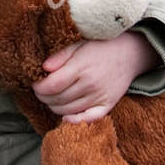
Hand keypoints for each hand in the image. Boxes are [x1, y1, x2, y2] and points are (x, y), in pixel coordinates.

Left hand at [31, 31, 157, 121]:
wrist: (129, 53)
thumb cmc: (100, 46)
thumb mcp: (78, 44)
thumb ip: (60, 56)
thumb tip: (43, 68)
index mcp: (81, 67)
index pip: (51, 86)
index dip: (38, 87)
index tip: (34, 83)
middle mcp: (90, 85)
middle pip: (58, 100)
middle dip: (44, 97)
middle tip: (40, 91)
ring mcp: (99, 97)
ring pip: (68, 111)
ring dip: (55, 106)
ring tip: (51, 98)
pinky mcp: (108, 105)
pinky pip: (88, 119)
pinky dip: (75, 120)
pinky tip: (66, 116)